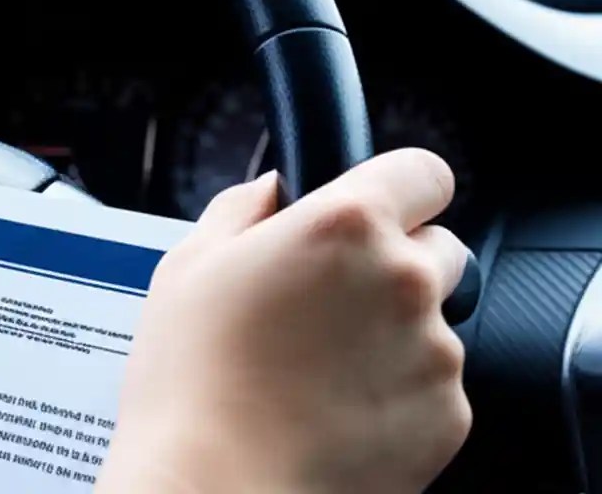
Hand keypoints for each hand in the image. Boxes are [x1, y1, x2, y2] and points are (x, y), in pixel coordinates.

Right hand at [97, 149, 470, 493]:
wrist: (215, 486)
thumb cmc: (191, 380)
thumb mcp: (188, 265)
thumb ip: (242, 208)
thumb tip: (270, 193)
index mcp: (345, 226)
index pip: (423, 172)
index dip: (397, 190)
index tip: (376, 211)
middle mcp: (403, 280)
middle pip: (437, 249)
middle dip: (392, 267)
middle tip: (327, 305)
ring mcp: (434, 353)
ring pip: (432, 325)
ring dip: (390, 337)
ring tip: (315, 372)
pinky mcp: (446, 418)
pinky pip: (433, 389)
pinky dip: (396, 397)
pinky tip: (333, 411)